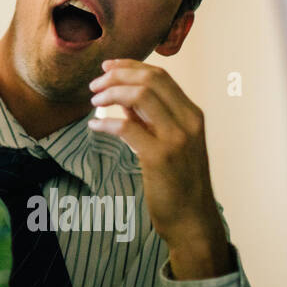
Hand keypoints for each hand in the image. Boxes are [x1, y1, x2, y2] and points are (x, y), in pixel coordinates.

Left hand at [86, 59, 232, 278]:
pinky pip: (127, 127)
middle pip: (151, 79)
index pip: (161, 75)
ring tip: (93, 102)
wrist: (192, 220)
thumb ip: (149, 117)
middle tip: (94, 86)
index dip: (130, 66)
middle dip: (117, 76)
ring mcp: (176, 138)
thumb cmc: (178, 181)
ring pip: (140, 95)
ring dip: (111, 93)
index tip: (106, 67)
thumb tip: (122, 96)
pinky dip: (106, 122)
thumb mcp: (170, 142)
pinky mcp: (160, 157)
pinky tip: (94, 127)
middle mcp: (189, 121)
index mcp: (192, 114)